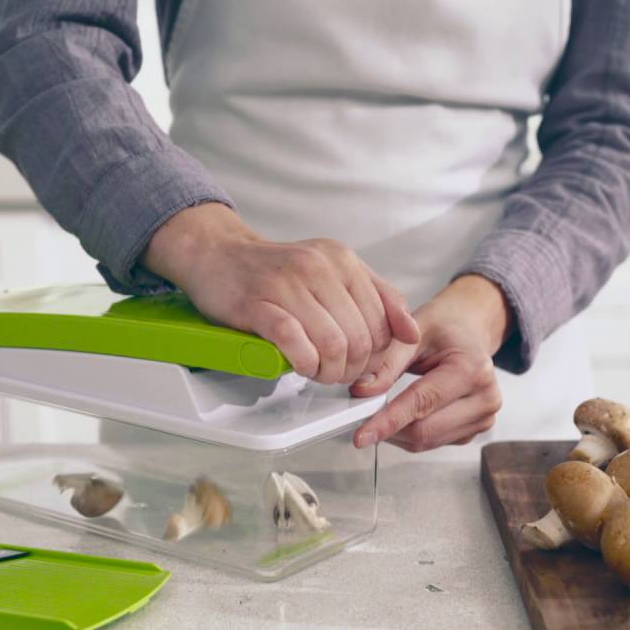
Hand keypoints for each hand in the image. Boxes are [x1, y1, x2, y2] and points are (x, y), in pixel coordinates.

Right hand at [142, 203, 419, 383]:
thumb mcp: (334, 271)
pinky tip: (300, 366)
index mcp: (343, 260)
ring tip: (318, 373)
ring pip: (332, 344)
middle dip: (352, 368)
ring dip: (329, 371)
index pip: (381, 320)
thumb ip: (378, 297)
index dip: (374, 353)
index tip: (357, 361)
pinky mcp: (258, 304)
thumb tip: (411, 333)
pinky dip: (304, 363)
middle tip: (336, 374)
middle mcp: (319, 268)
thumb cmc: (276, 271)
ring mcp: (288, 285)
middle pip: (359, 338)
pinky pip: (295, 342)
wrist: (219, 255)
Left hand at [351, 275, 509, 451]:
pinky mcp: (476, 429)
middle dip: (387, 428)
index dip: (387, 422)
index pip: (421, 403)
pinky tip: (406, 415)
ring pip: (426, 442)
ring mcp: (484, 416)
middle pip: (424, 430)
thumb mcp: (413, 333)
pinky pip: (434, 443)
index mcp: (472, 369)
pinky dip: (412, 434)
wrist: (471, 328)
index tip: (361, 435)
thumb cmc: (446, 326)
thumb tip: (362, 391)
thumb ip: (387, 364)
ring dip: (397, 433)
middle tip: (362, 416)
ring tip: (385, 409)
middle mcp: (484, 397)